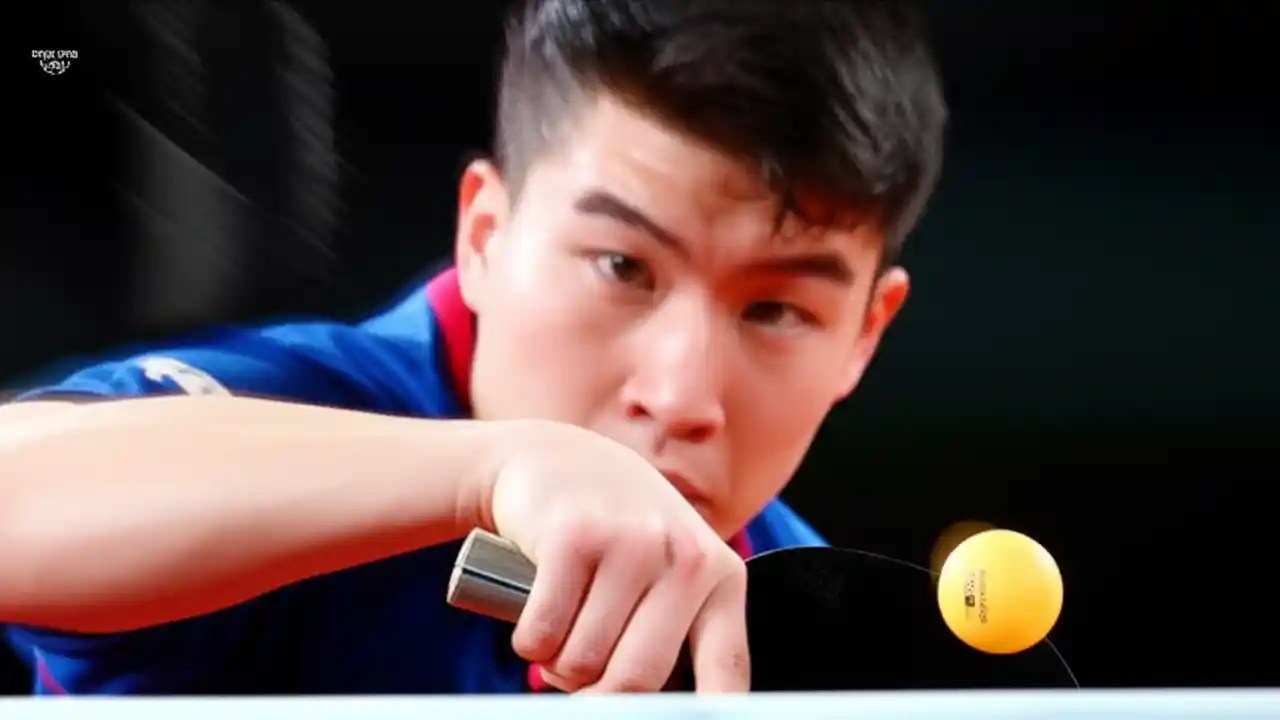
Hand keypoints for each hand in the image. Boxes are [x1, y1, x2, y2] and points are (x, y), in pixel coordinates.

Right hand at [481, 420, 749, 692]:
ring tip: (559, 634)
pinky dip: (528, 644)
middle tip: (576, 671)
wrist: (555, 460)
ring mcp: (631, 542)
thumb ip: (679, 629)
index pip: (726, 675)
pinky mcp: (575, 535)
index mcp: (721, 576)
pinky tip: (533, 621)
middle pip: (638, 681)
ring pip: (584, 662)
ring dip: (556, 667)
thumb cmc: (615, 532)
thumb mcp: (669, 568)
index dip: (701, 717)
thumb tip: (667, 708)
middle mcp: (686, 557)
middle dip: (595, 693)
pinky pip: (542, 634)